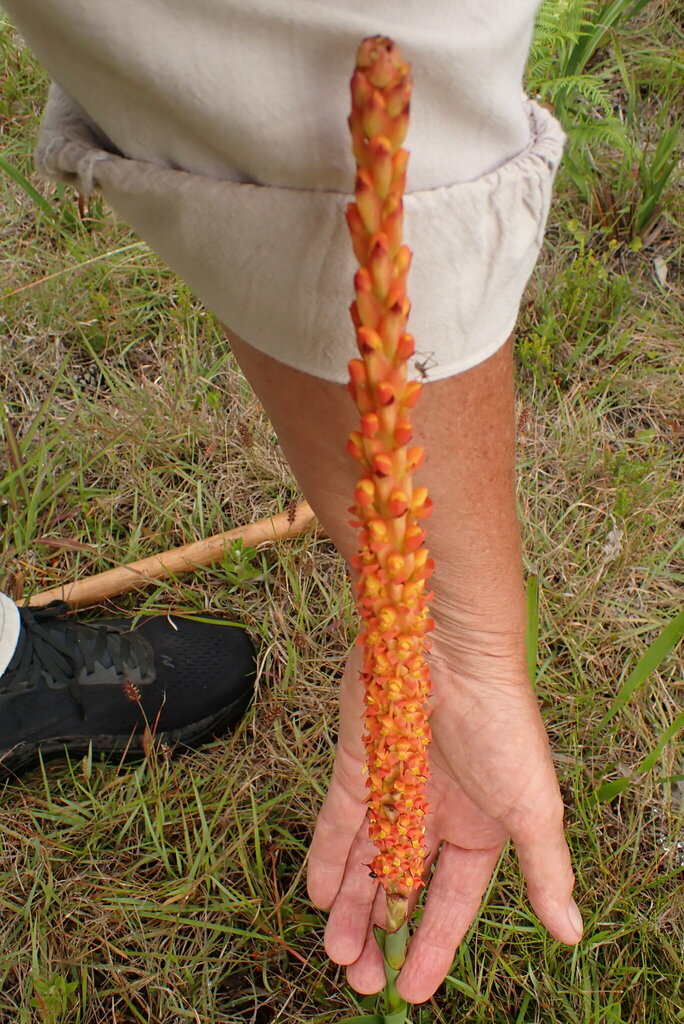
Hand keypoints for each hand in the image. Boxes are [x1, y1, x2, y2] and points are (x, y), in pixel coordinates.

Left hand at [307, 640, 581, 1004]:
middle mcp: (434, 811)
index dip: (434, 946)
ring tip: (335, 952)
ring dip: (350, 907)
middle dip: (381, 933)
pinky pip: (339, 819)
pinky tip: (319, 894)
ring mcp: (392, 787)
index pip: (453, 900)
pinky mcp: (357, 762)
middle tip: (358, 978)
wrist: (449, 648)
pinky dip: (328, 855)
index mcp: (479, 825)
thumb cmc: (501, 726)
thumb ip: (545, 870)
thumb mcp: (532, 807)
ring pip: (365, 859)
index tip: (411, 990)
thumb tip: (571, 932)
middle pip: (402, 885)